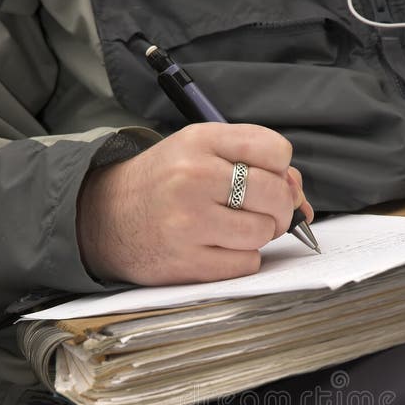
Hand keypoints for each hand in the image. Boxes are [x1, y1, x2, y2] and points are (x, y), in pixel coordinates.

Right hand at [77, 123, 313, 284]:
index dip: (281, 169)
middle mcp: (194, 178)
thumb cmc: (163, 184)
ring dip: (259, 235)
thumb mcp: (198, 153)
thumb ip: (252, 163)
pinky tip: (219, 248)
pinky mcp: (188, 262)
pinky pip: (247, 263)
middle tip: (262, 211)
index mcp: (200, 142)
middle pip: (276, 194)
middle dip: (279, 207)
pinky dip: (242, 259)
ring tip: (234, 229)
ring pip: (263, 232)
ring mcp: (190, 222)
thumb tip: (300, 197)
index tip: (267, 177)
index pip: (276, 151)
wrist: (104, 217)